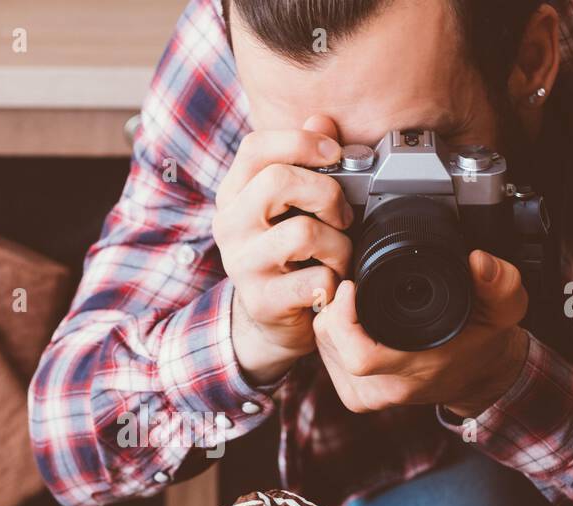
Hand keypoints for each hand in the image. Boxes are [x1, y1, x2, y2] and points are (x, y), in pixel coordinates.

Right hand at [213, 115, 354, 385]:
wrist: (269, 319)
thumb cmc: (285, 255)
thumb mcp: (289, 205)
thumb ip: (304, 160)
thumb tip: (322, 119)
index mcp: (234, 194)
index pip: (256, 147)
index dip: (301, 141)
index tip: (334, 154)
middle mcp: (230, 225)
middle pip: (278, 181)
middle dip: (326, 194)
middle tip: (342, 215)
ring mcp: (242, 264)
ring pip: (302, 233)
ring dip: (338, 245)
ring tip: (339, 256)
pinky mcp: (262, 300)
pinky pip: (315, 279)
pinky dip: (335, 281)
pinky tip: (330, 283)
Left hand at [313, 250, 530, 417]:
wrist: (477, 377)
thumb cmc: (483, 341)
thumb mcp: (504, 309)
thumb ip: (499, 283)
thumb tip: (479, 262)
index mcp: (416, 370)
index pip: (359, 354)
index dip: (344, 317)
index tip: (352, 284)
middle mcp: (387, 389)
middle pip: (332, 344)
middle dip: (335, 308)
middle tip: (352, 284)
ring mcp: (367, 398)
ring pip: (325, 349)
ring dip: (333, 319)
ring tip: (356, 301)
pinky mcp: (355, 398)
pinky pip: (326, 358)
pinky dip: (332, 335)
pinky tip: (353, 322)